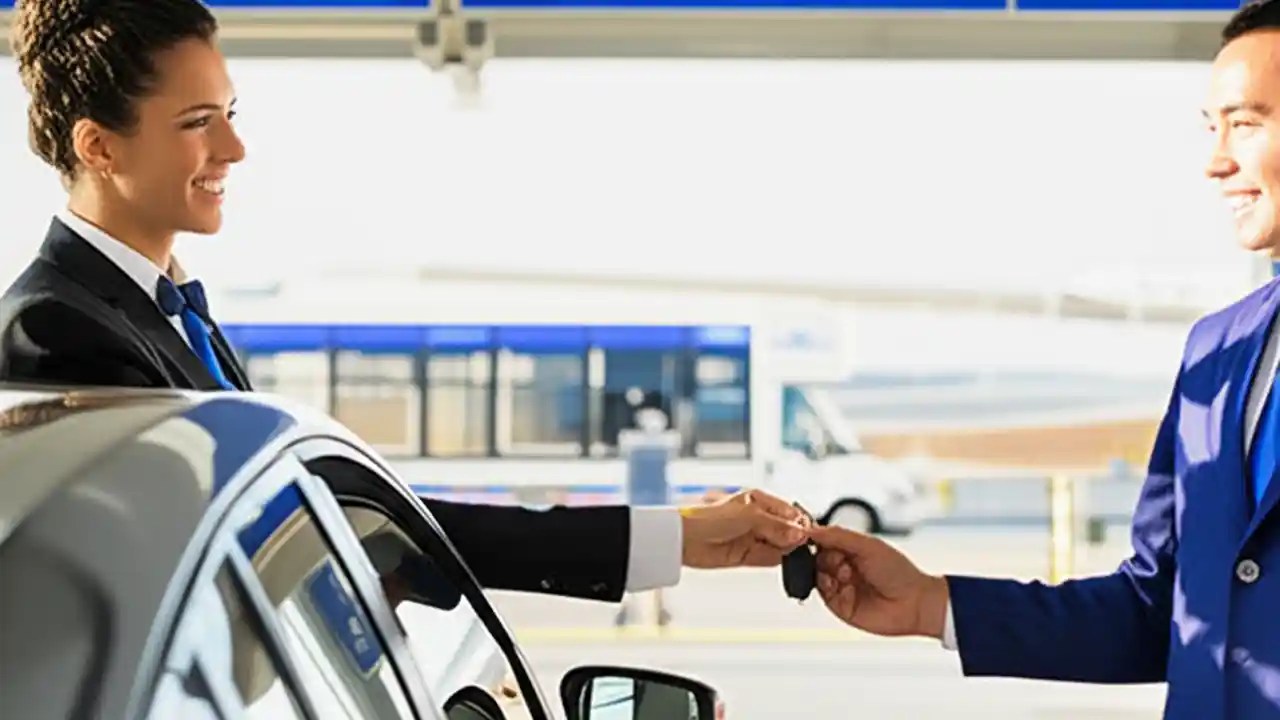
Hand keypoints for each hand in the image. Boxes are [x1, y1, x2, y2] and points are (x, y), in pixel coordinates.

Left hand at [679, 489, 810, 568]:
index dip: (800, 522)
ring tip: (788, 551)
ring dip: (786, 549)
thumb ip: (776, 526)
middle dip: (794, 537)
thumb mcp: (749, 516)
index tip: (808, 532)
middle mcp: (758, 519)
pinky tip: (780, 559)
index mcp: (759, 501)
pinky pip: (769, 558)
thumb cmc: (708, 518)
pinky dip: (775, 560)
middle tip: (799, 543)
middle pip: (787, 530)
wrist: (685, 539)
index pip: (789, 512)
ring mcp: (753, 537)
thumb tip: (798, 533)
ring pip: (780, 545)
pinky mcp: (748, 555)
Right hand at [811, 525, 948, 638]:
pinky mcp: (840, 605)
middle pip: (817, 558)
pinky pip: (823, 595)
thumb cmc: (899, 572)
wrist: (914, 603)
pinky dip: (828, 588)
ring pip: (817, 576)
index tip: (810, 537)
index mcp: (851, 550)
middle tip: (840, 559)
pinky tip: (841, 586)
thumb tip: (811, 530)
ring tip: (844, 574)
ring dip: (826, 572)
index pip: (824, 541)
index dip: (817, 539)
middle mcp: (844, 567)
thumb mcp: (867, 545)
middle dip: (825, 557)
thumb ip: (838, 536)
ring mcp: (842, 587)